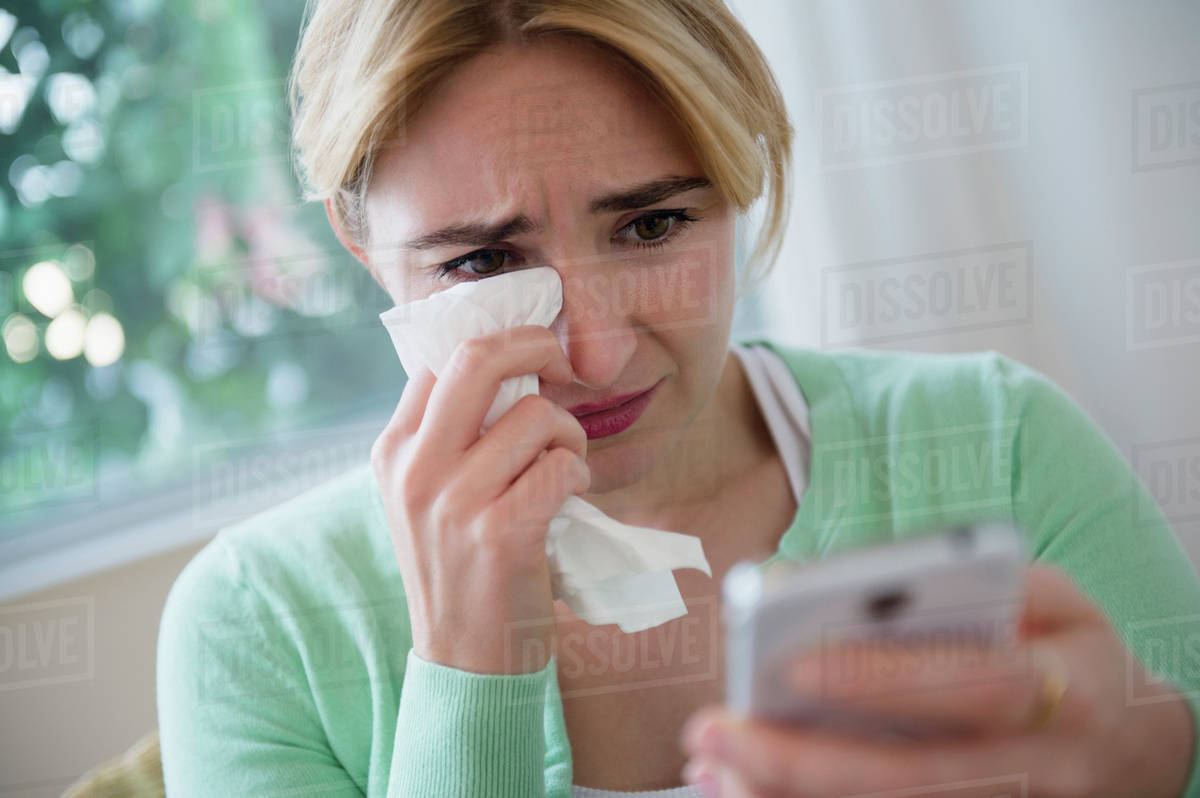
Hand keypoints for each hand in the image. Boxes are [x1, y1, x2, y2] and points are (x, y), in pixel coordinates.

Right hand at [371, 325, 588, 673]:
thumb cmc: (463, 566)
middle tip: (561, 361)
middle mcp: (414, 469)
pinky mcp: (499, 534)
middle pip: (477, 358)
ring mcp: (453, 502)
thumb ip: (451, 435)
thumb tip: (505, 359)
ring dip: (569, 435)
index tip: (530, 355)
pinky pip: (561, 466)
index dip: (496, 342)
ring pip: (536, 415)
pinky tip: (571, 498)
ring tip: (566, 467)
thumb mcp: (428, 497)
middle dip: (534, 344)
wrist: (464, 660)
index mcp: (393, 451)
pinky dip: (578, 475)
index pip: (440, 358)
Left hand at [680, 564, 1197, 796]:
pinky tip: (746, 790)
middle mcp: (1046, 767)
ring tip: (711, 765)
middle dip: (800, 761)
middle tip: (712, 730)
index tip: (795, 665)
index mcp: (1069, 688)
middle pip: (913, 776)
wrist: (1139, 746)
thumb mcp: (1057, 600)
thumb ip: (978, 585)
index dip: (887, 679)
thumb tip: (867, 590)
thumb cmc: (1076, 653)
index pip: (974, 684)